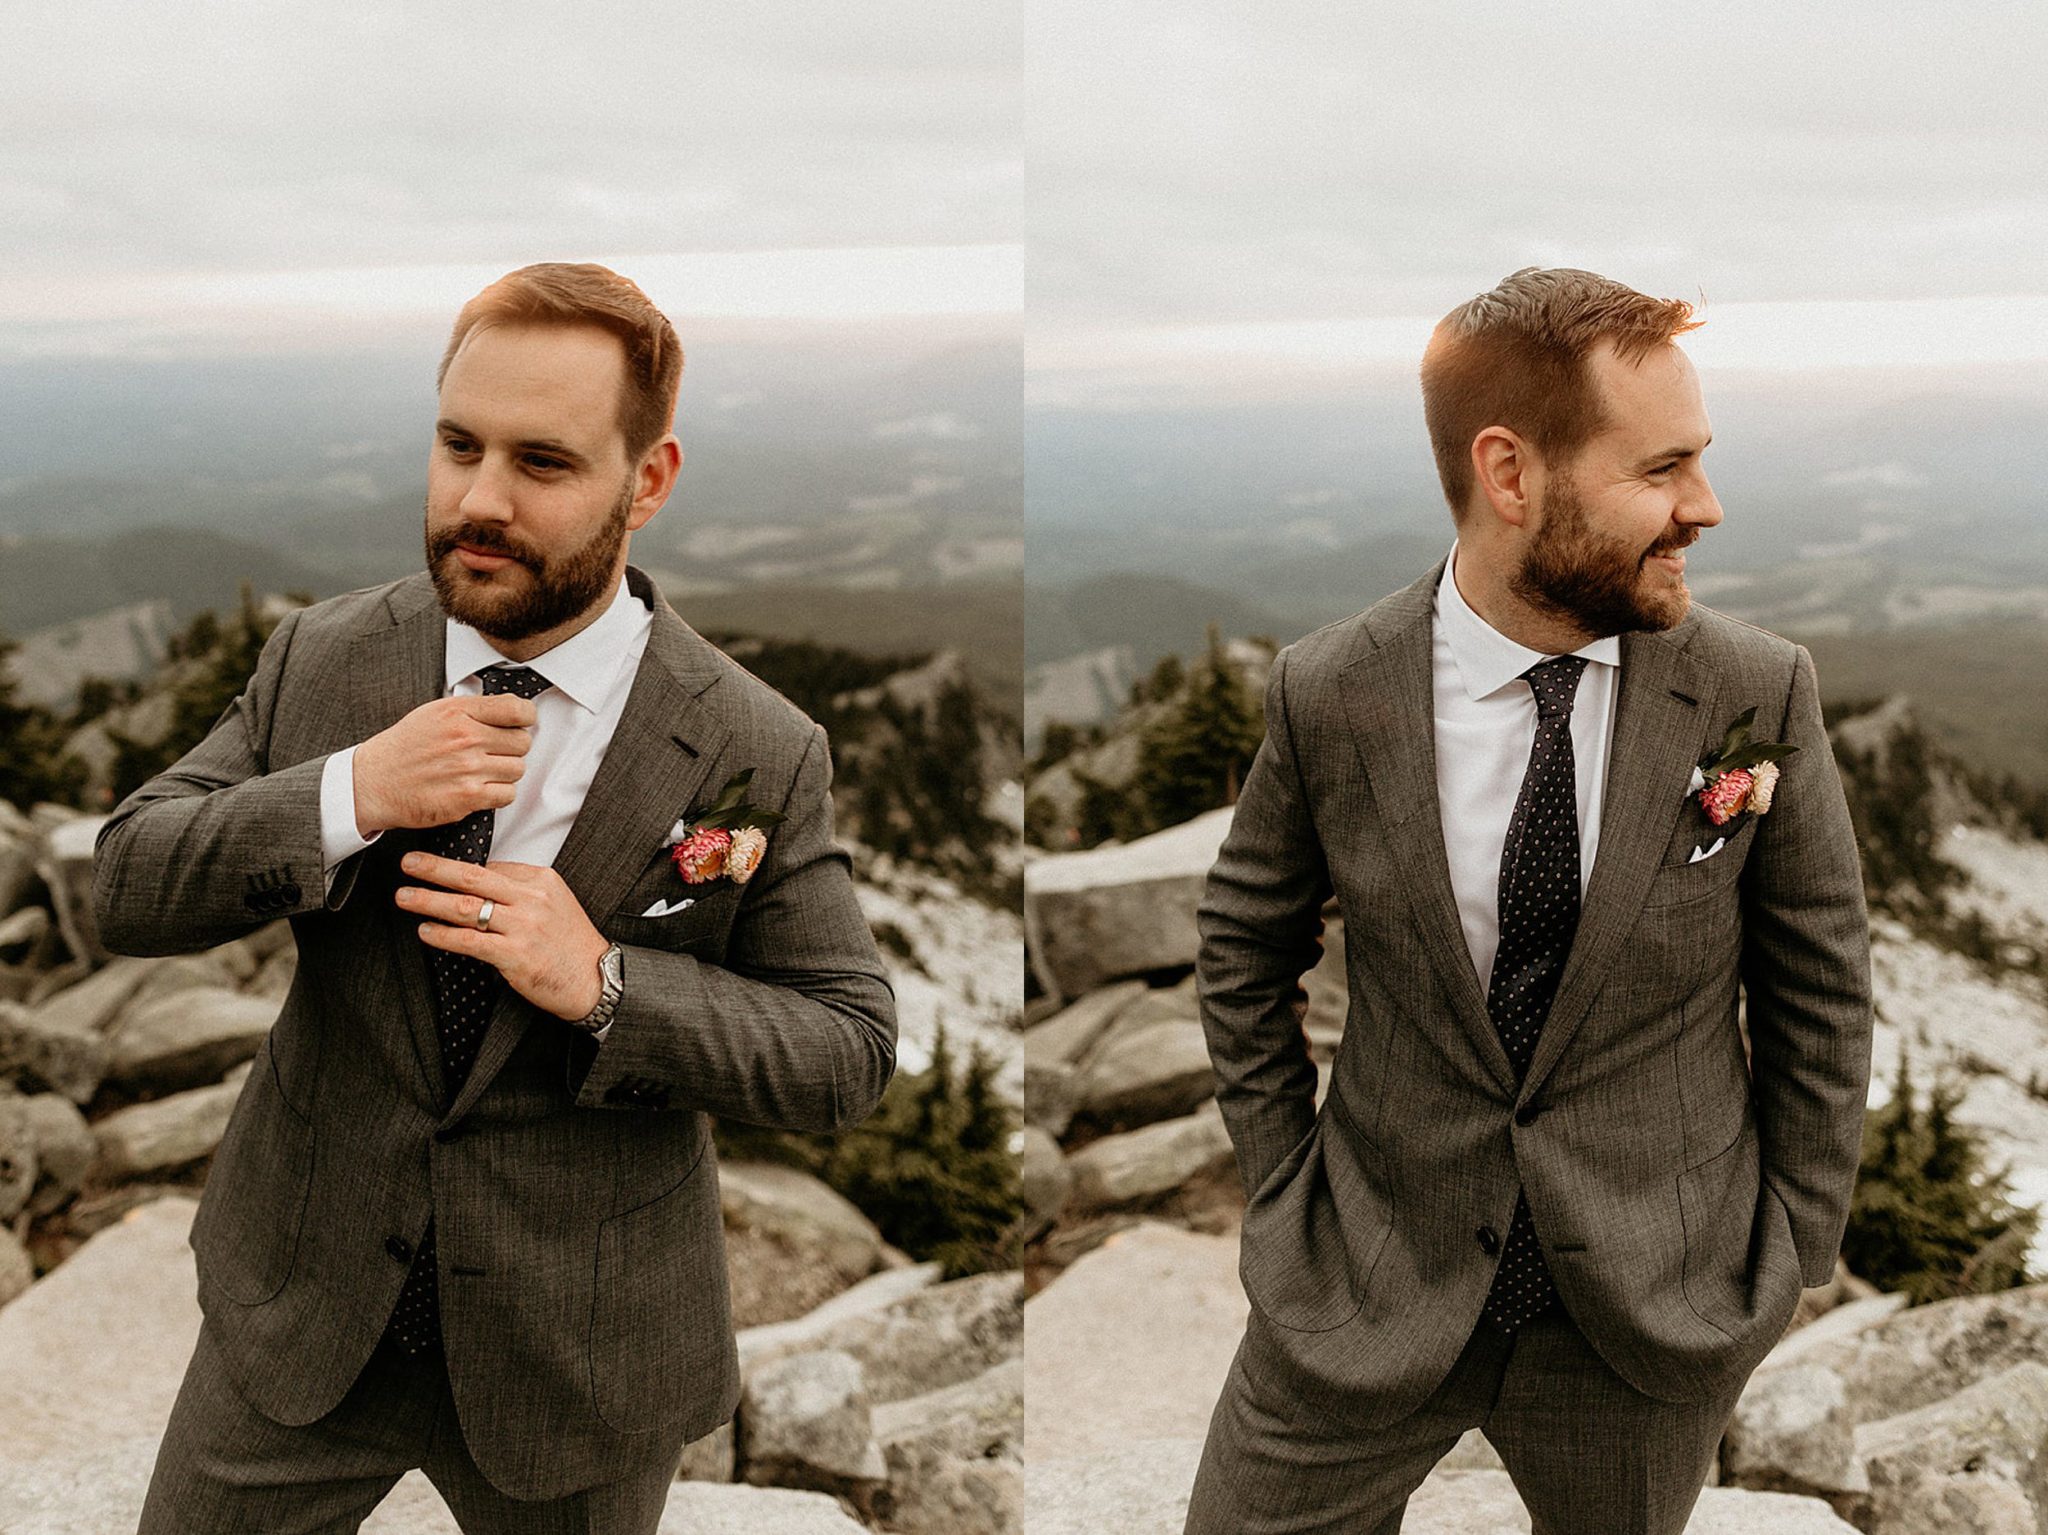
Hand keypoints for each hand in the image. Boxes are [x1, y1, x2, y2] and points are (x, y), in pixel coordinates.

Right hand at [354, 695, 535, 835]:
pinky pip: (507, 794)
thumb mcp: (434, 713)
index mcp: (458, 712)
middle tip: (493, 753)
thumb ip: (472, 709)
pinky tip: (481, 788)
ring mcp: (468, 769)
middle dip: (512, 749)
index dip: (525, 719)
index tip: (520, 725)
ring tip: (482, 772)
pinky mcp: (467, 798)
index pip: (517, 710)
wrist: (373, 783)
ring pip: (518, 769)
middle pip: (522, 743)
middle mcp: (465, 738)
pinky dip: (499, 794)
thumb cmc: (405, 748)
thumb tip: (511, 712)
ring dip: (505, 773)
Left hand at [396, 852, 609, 1020]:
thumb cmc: (572, 944)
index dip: (459, 867)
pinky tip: (425, 931)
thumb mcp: (555, 903)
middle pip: (474, 876)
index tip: (434, 867)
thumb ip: (522, 891)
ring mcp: (524, 927)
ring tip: (404, 896)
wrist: (595, 979)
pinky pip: (469, 941)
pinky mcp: (515, 955)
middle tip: (408, 862)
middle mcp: (532, 899)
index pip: (492, 866)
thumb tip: (480, 884)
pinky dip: (443, 935)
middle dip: (435, 868)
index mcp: (542, 880)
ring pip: (466, 907)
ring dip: (430, 901)